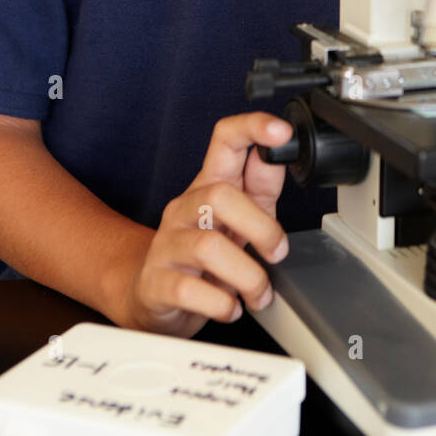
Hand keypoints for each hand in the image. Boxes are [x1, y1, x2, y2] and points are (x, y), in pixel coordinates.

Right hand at [121, 112, 292, 335]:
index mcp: (208, 185)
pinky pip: (190, 290)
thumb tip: (280, 155)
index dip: (253, 127)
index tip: (282, 132)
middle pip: (219, 195)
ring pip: (207, 247)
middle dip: (261, 227)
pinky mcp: (155, 283)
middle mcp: (184, 208)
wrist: (153, 297)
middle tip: (278, 253)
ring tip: (257, 293)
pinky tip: (231, 308)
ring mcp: (166, 244)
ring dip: (247, 276)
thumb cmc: (203, 256)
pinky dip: (221, 304)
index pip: (225, 139)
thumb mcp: (239, 220)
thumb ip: (261, 188)